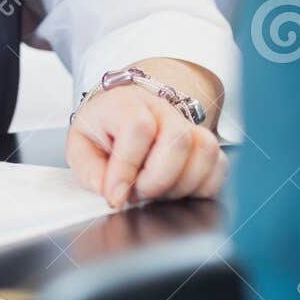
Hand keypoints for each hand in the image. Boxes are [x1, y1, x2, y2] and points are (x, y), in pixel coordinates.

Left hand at [65, 85, 227, 207]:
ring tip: (155, 191)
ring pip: (204, 153)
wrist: (126, 113)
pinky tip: (177, 190)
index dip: (127, 167)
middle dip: (156, 181)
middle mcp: (163, 110)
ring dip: (179, 185)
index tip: (116, 195)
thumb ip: (89, 170)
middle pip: (178, 141)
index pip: (138, 127)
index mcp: (127, 104)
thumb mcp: (80, 145)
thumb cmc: (103, 130)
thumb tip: (110, 193)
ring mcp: (189, 125)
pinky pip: (220, 167)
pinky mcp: (206, 145)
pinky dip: (202, 187)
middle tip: (136, 193)